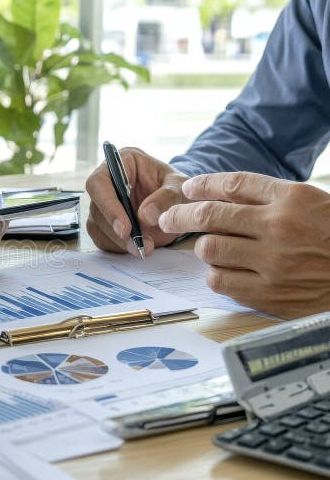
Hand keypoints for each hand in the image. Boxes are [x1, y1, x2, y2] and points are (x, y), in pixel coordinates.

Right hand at [85, 147, 189, 256]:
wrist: (178, 202)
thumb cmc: (177, 187)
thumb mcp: (180, 186)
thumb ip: (167, 196)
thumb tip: (145, 216)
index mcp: (119, 162)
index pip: (99, 182)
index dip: (108, 206)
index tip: (126, 228)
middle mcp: (105, 183)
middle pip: (97, 208)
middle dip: (117, 230)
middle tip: (140, 245)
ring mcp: (101, 205)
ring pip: (98, 227)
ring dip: (121, 242)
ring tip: (146, 247)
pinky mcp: (103, 224)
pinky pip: (103, 240)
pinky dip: (120, 247)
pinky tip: (137, 246)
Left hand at [158, 172, 329, 318]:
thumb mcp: (312, 203)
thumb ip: (269, 196)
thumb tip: (216, 193)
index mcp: (294, 199)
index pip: (233, 184)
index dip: (202, 185)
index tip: (187, 188)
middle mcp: (280, 228)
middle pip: (210, 216)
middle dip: (180, 215)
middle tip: (168, 218)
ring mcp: (273, 264)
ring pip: (209, 250)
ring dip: (204, 248)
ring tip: (212, 248)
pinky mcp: (269, 295)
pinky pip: (221, 282)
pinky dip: (216, 275)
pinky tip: (226, 270)